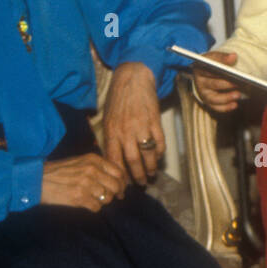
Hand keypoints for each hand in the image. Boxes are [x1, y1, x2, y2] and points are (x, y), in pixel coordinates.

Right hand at [41, 153, 126, 210]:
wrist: (38, 179)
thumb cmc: (60, 171)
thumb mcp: (80, 161)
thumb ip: (98, 167)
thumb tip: (118, 179)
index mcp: (94, 160)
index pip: (119, 172)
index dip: (122, 182)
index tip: (121, 188)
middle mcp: (92, 170)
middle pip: (116, 186)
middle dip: (116, 194)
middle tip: (112, 197)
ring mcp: (86, 184)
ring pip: (107, 198)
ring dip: (103, 201)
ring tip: (94, 199)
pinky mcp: (79, 197)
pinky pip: (96, 207)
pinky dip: (93, 208)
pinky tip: (86, 204)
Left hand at [102, 61, 162, 183]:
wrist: (133, 80)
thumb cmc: (118, 99)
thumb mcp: (107, 118)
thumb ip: (109, 138)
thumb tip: (110, 158)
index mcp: (111, 132)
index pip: (113, 160)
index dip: (118, 177)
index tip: (121, 187)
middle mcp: (125, 132)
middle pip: (131, 161)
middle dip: (136, 176)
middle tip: (140, 184)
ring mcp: (141, 127)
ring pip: (146, 155)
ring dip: (150, 167)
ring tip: (151, 174)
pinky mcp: (154, 122)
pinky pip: (159, 143)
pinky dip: (159, 153)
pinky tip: (158, 157)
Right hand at [193, 50, 242, 112]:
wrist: (207, 73)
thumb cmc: (213, 65)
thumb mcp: (216, 58)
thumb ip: (223, 57)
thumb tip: (233, 56)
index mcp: (200, 69)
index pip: (209, 69)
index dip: (220, 71)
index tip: (232, 69)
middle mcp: (200, 83)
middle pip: (212, 84)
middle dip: (226, 84)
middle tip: (238, 83)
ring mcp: (203, 94)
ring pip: (213, 98)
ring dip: (226, 97)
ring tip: (238, 94)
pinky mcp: (208, 102)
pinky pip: (216, 107)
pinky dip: (225, 107)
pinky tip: (235, 104)